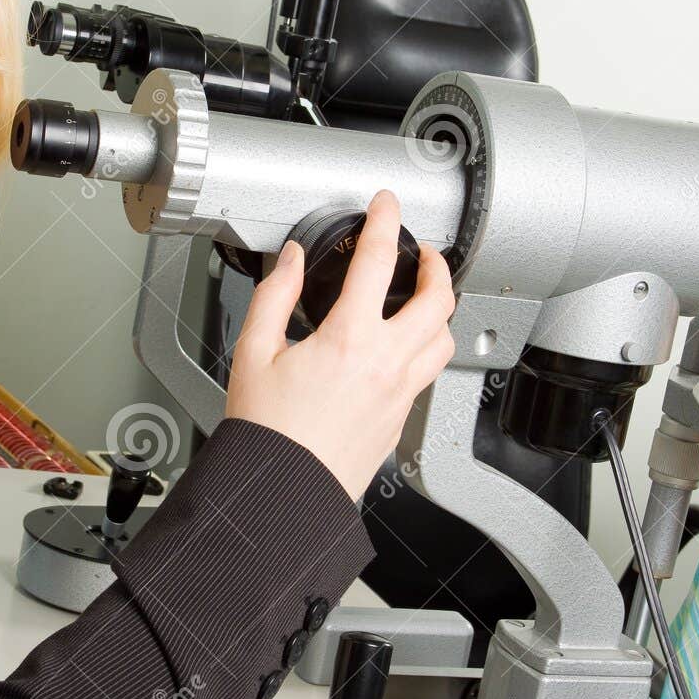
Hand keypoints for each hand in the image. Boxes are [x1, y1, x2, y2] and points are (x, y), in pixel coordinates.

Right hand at [224, 190, 457, 499]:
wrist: (282, 493)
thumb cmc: (266, 435)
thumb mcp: (254, 352)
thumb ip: (274, 296)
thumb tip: (290, 261)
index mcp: (349, 339)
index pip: (379, 260)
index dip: (386, 221)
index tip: (388, 204)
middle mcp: (386, 364)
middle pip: (438, 300)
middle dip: (437, 266)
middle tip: (424, 254)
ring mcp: (399, 394)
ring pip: (444, 340)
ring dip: (440, 311)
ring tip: (425, 298)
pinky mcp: (399, 420)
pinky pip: (427, 375)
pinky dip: (425, 350)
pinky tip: (404, 347)